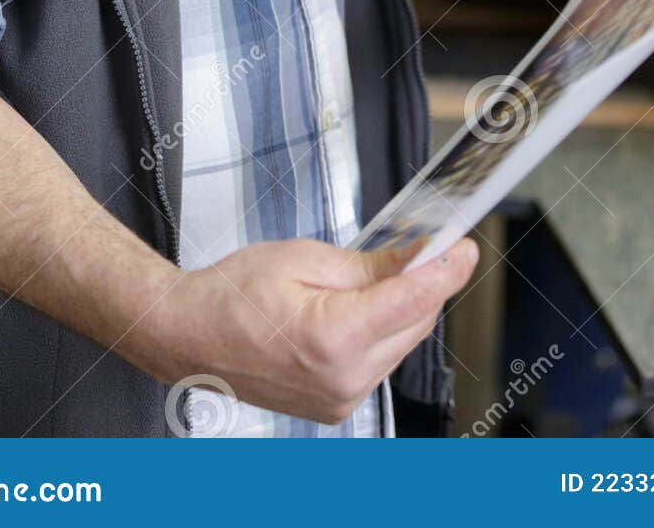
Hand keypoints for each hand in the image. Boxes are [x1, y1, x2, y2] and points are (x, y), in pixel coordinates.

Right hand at [156, 234, 477, 425]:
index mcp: (333, 338)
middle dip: (424, 283)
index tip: (464, 246)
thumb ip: (370, 265)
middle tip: (428, 246)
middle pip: (414, 323)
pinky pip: (379, 361)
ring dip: (403, 307)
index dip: (445, 269)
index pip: (413, 301)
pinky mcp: (336, 406)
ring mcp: (340, 399)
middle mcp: (343, 379)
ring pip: (401, 343)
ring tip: (378, 275)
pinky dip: (381, 330)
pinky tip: (361, 306)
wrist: (189, 336)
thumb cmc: (233, 293)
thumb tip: (419, 258)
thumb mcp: (304, 259)